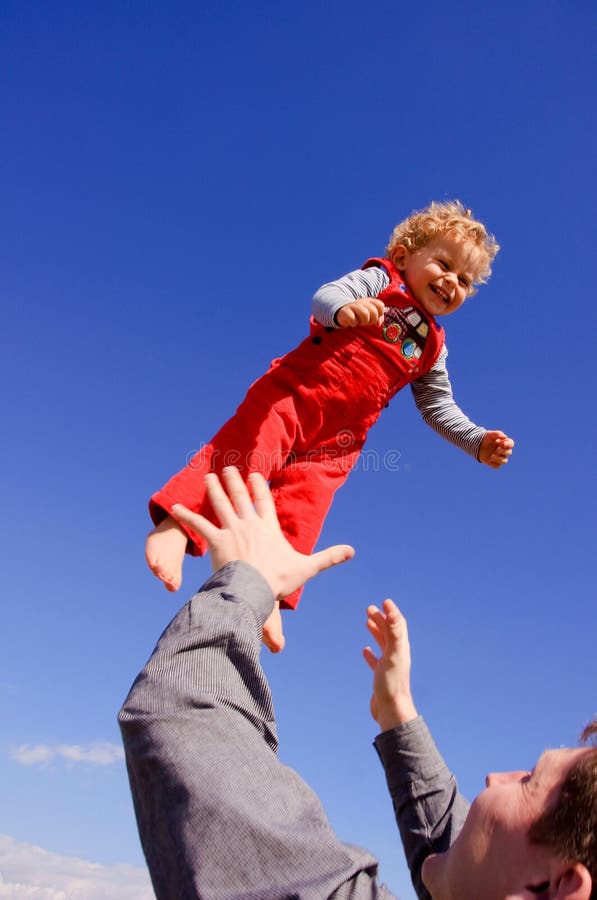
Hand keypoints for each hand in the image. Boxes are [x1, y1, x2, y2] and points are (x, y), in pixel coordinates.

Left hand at [170, 467, 354, 601]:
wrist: (253, 590)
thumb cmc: (277, 580)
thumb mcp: (307, 567)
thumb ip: (329, 557)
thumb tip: (352, 551)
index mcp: (268, 528)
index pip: (263, 502)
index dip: (259, 487)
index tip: (255, 474)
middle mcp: (249, 524)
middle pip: (240, 497)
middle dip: (235, 481)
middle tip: (229, 468)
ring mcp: (231, 530)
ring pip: (221, 504)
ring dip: (214, 489)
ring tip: (209, 477)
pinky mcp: (216, 541)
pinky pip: (199, 525)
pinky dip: (186, 516)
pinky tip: (174, 507)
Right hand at [335, 297, 384, 327]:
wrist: (341, 312)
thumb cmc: (358, 314)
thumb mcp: (369, 315)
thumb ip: (377, 318)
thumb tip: (379, 324)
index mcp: (369, 301)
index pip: (380, 305)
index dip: (379, 314)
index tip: (374, 318)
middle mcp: (362, 302)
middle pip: (374, 312)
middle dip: (372, 320)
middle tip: (366, 322)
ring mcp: (353, 306)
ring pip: (365, 314)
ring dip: (363, 322)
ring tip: (359, 322)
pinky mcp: (345, 311)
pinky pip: (353, 320)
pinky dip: (353, 323)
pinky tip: (351, 322)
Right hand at [363, 600, 417, 731]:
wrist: (391, 710)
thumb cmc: (392, 684)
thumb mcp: (393, 654)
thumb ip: (394, 633)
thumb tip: (391, 610)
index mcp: (401, 649)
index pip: (398, 625)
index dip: (392, 613)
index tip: (384, 602)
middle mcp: (396, 656)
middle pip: (390, 632)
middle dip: (381, 619)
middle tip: (369, 608)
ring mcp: (389, 666)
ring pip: (383, 644)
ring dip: (376, 631)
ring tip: (367, 622)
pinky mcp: (381, 677)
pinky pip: (376, 661)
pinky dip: (370, 653)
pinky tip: (365, 651)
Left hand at [478, 430, 514, 468]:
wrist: (476, 445)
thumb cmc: (485, 438)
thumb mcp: (490, 434)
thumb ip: (498, 434)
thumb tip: (505, 437)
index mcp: (504, 443)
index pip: (511, 444)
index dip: (508, 444)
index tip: (503, 443)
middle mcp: (504, 451)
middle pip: (509, 453)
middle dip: (503, 451)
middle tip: (497, 449)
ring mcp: (499, 457)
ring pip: (504, 461)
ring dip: (499, 458)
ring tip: (492, 455)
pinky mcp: (494, 463)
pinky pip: (497, 466)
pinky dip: (494, 463)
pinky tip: (489, 459)